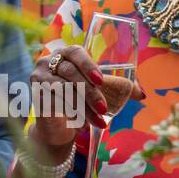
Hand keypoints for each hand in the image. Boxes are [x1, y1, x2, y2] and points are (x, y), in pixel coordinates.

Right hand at [29, 43, 143, 150]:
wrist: (59, 126)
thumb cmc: (80, 102)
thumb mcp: (100, 93)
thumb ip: (119, 89)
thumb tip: (142, 94)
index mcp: (65, 54)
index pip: (75, 52)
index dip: (88, 64)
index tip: (100, 80)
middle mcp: (48, 62)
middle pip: (70, 73)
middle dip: (90, 93)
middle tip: (104, 108)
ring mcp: (38, 78)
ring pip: (64, 90)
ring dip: (83, 108)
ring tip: (99, 121)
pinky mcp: (36, 96)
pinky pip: (54, 103)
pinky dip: (71, 114)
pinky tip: (81, 125)